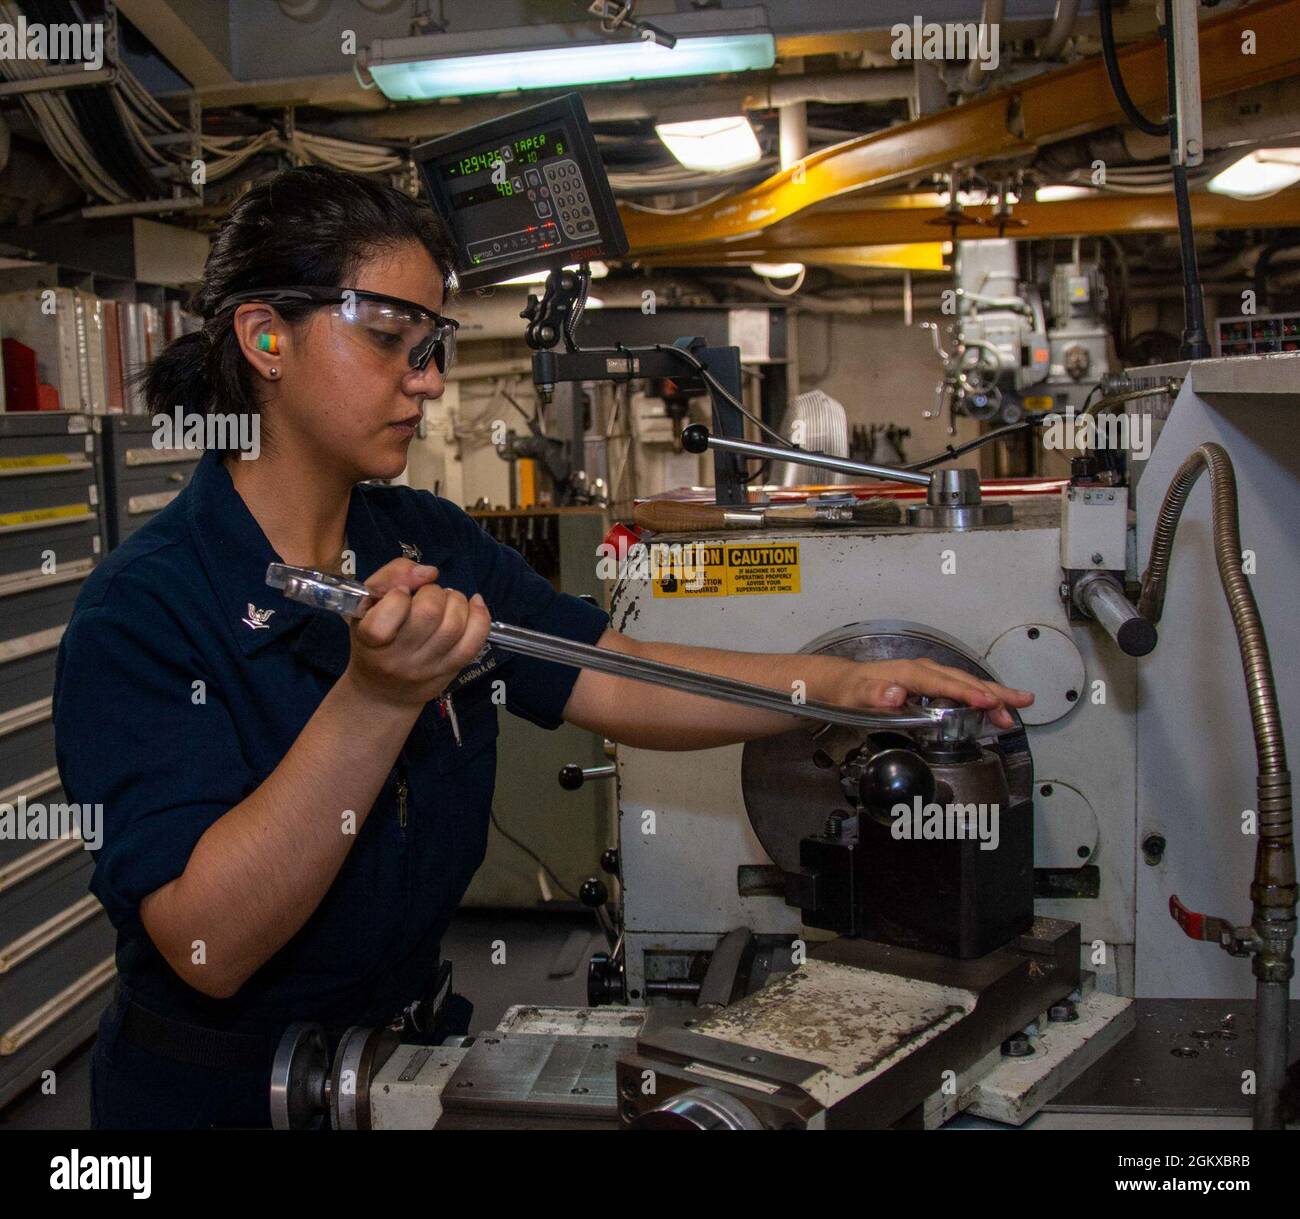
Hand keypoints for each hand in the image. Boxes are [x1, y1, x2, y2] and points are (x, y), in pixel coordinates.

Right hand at [342, 559, 491, 708]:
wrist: (383, 691)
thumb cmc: (373, 640)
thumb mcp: (367, 603)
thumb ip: (392, 575)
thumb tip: (429, 572)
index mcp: (369, 639)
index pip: (388, 615)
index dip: (398, 595)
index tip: (400, 593)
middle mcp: (398, 658)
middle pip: (429, 614)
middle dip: (433, 593)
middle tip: (427, 595)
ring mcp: (426, 667)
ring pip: (454, 626)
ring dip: (456, 601)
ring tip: (446, 601)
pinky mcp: (450, 670)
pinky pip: (473, 643)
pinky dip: (480, 617)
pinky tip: (474, 604)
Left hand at [840, 658, 1032, 729]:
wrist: (843, 682)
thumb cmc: (850, 690)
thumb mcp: (855, 696)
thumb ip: (874, 695)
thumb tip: (894, 694)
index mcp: (908, 673)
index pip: (943, 683)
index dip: (967, 693)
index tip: (989, 703)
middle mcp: (923, 670)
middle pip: (964, 681)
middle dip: (994, 693)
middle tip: (1020, 704)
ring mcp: (929, 675)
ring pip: (967, 683)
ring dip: (993, 695)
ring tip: (1019, 706)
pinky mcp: (931, 683)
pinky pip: (961, 688)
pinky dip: (981, 695)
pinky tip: (995, 707)